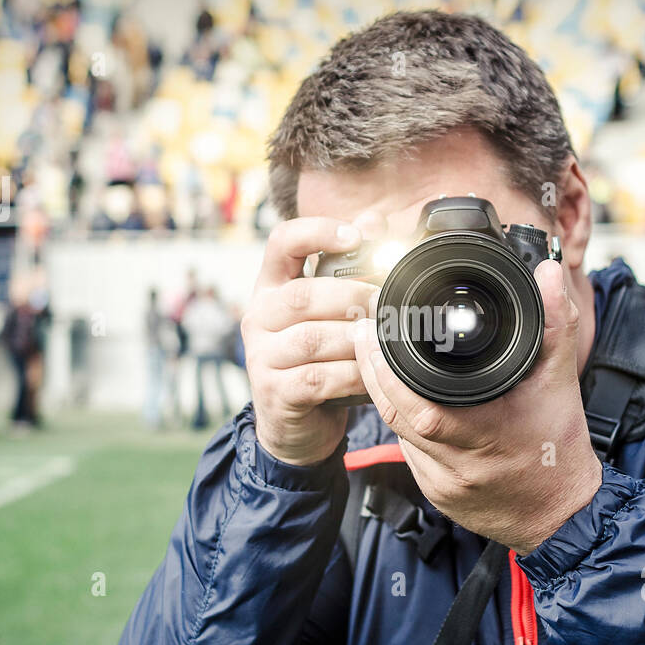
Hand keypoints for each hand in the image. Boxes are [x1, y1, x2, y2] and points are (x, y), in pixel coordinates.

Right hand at [242, 216, 376, 465]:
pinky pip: (317, 378)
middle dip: (352, 297)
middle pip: (302, 294)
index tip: (356, 237)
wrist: (297, 424)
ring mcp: (261, 355)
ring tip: (384, 340)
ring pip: (311, 338)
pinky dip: (351, 376)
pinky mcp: (273, 392)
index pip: (283, 242)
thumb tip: (377, 220)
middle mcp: (258, 315)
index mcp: (272, 285)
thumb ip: (351, 268)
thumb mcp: (333, 312)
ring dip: (355, 339)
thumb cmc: (320, 357)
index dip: (317, 232)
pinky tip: (372, 375)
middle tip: (386, 304)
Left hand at [354, 258, 601, 553]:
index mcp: (482, 434)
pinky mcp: (436, 496)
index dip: (383, 367)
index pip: (413, 401)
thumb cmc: (561, 451)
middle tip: (363, 335)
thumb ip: (553, 324)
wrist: (564, 517)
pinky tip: (408, 403)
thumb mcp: (560, 382)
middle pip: (393, 414)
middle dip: (373, 371)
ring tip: (378, 359)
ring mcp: (441, 484)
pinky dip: (405, 426)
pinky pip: (409, 454)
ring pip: (397, 434)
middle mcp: (455, 464)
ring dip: (386, 397)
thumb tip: (546, 274)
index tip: (373, 330)